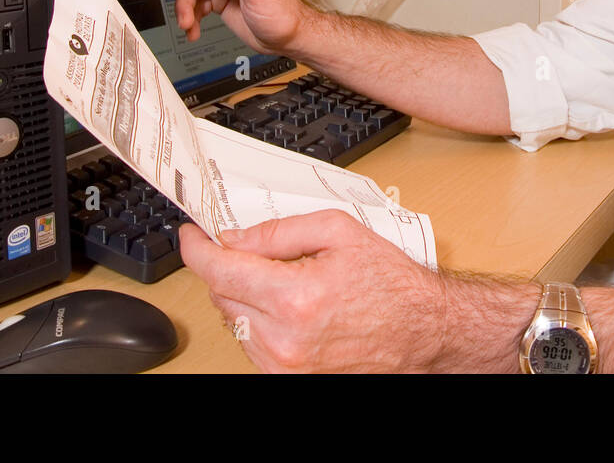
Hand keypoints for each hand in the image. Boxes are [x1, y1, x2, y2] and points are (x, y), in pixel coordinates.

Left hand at [179, 210, 446, 372]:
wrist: (421, 331)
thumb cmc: (390, 283)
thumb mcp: (338, 232)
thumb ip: (278, 232)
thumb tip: (234, 239)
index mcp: (296, 297)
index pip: (221, 270)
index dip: (198, 249)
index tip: (191, 236)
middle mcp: (286, 339)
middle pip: (221, 296)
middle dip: (227, 268)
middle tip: (245, 250)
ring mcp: (286, 366)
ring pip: (234, 322)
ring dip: (243, 297)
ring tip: (282, 281)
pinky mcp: (290, 380)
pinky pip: (251, 345)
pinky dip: (258, 322)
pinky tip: (287, 308)